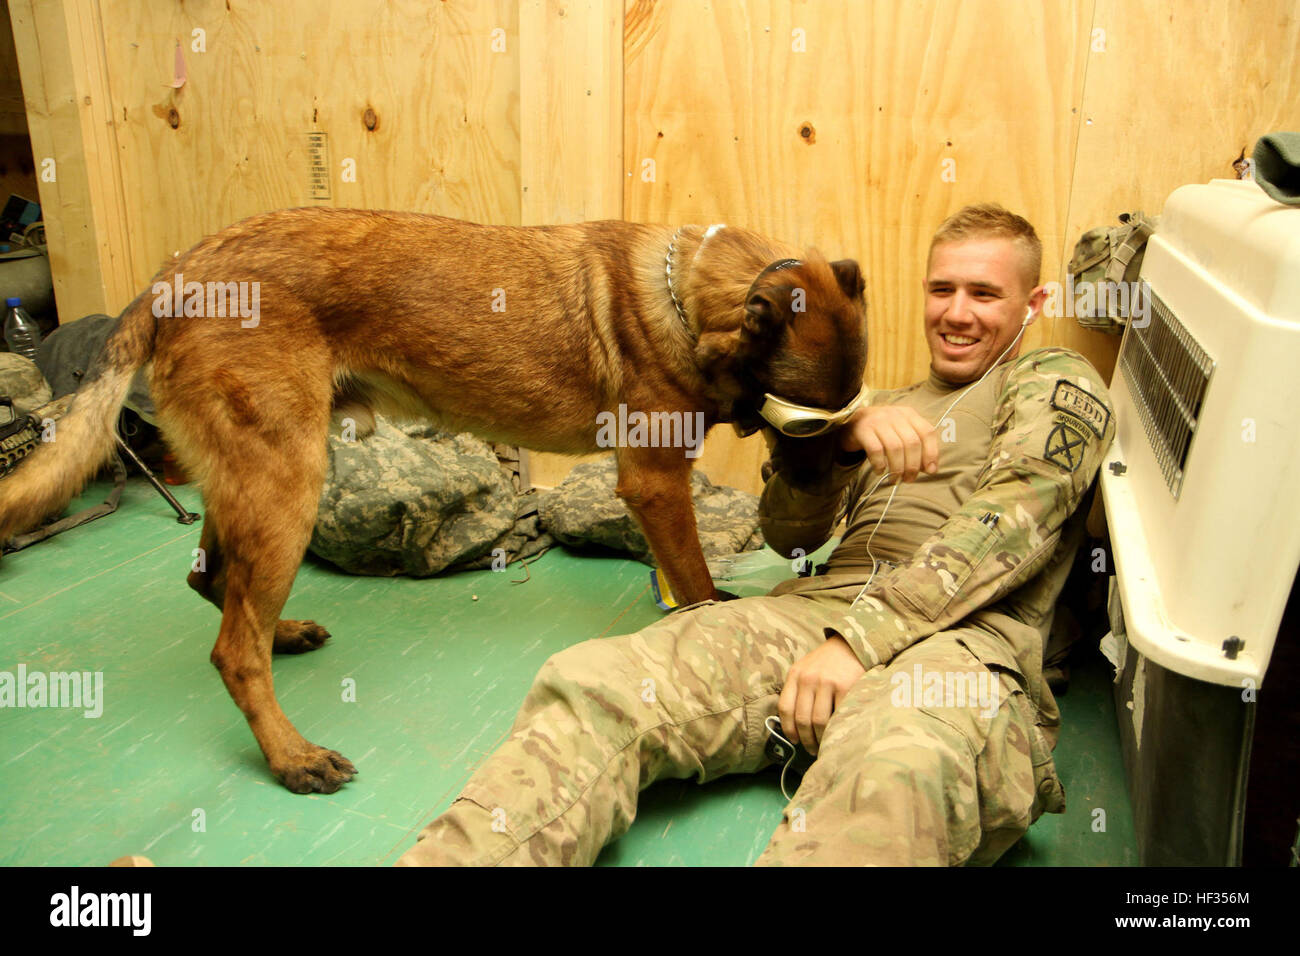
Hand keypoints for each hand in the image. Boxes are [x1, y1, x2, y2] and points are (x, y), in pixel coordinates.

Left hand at [778, 636, 866, 754]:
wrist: (852, 644)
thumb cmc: (828, 662)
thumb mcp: (806, 669)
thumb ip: (798, 690)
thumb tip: (794, 725)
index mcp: (795, 674)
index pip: (785, 708)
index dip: (788, 729)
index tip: (794, 741)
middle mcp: (808, 678)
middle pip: (802, 718)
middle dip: (806, 739)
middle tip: (812, 749)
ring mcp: (826, 682)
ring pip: (818, 720)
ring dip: (820, 738)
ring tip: (824, 745)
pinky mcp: (845, 686)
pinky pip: (838, 714)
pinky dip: (837, 728)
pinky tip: (838, 733)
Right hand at [839, 405, 938, 481]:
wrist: (853, 422)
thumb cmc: (882, 432)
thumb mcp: (901, 434)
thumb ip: (917, 448)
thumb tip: (930, 469)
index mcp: (909, 414)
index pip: (927, 432)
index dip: (931, 453)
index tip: (930, 471)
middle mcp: (895, 415)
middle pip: (912, 442)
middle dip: (913, 465)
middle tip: (909, 479)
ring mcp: (878, 421)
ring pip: (895, 448)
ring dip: (897, 468)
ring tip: (895, 479)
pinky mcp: (863, 430)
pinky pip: (876, 450)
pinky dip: (880, 464)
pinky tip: (879, 471)